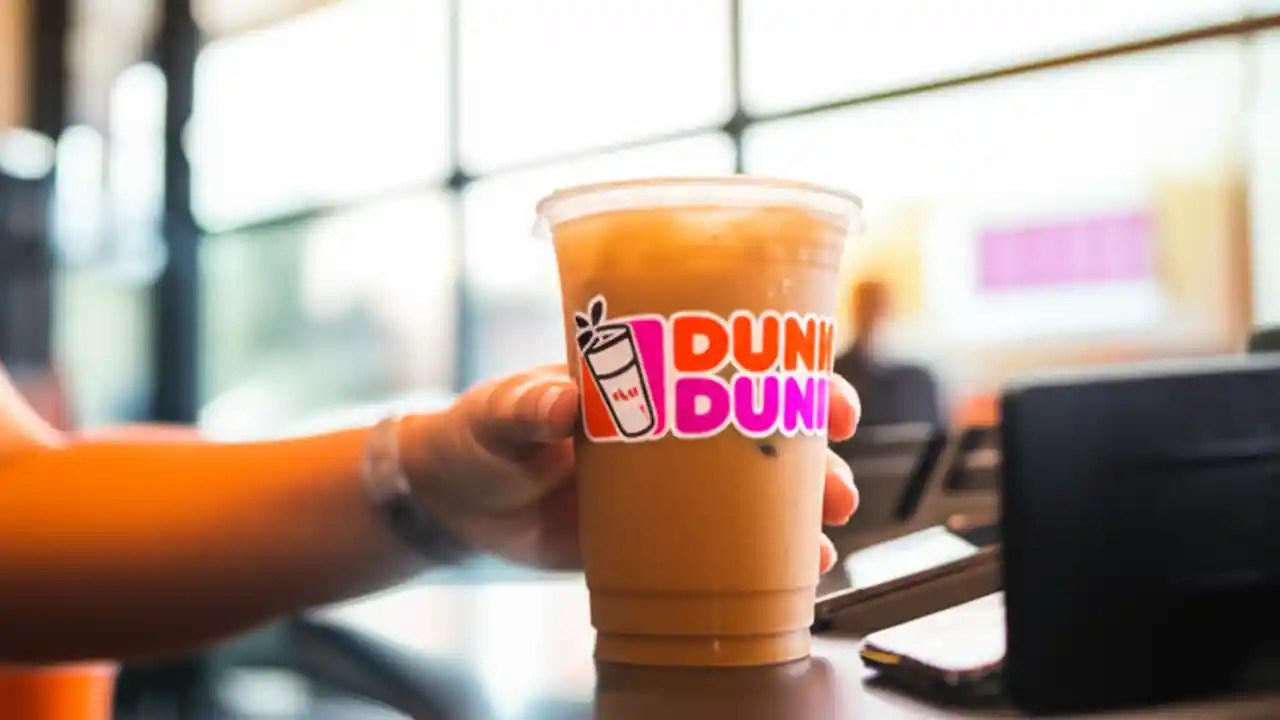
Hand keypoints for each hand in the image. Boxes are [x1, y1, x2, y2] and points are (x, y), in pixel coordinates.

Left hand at [402, 365, 860, 571]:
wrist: (455, 501)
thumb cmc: (479, 434)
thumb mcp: (497, 413)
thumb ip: (523, 406)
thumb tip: (558, 402)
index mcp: (647, 379)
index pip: (734, 365)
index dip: (793, 378)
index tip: (830, 400)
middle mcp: (671, 429)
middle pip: (762, 435)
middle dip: (813, 460)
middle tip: (838, 489)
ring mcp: (667, 487)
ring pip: (752, 495)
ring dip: (797, 515)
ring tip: (821, 542)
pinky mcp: (653, 536)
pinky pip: (716, 548)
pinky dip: (757, 560)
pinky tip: (788, 576)